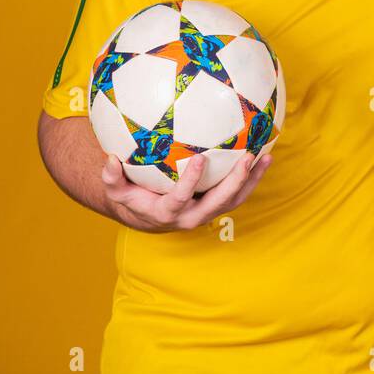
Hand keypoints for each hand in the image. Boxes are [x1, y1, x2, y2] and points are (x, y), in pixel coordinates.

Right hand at [99, 151, 270, 231]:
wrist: (150, 216)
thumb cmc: (134, 198)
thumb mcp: (117, 190)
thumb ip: (112, 178)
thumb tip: (109, 160)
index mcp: (167, 213)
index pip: (180, 200)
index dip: (190, 183)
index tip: (199, 159)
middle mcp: (191, 216)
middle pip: (218, 203)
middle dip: (234, 182)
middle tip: (246, 158)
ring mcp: (208, 212)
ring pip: (234, 200)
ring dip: (251, 180)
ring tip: (265, 157)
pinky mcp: (219, 206)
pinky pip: (239, 194)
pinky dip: (252, 178)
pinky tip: (264, 157)